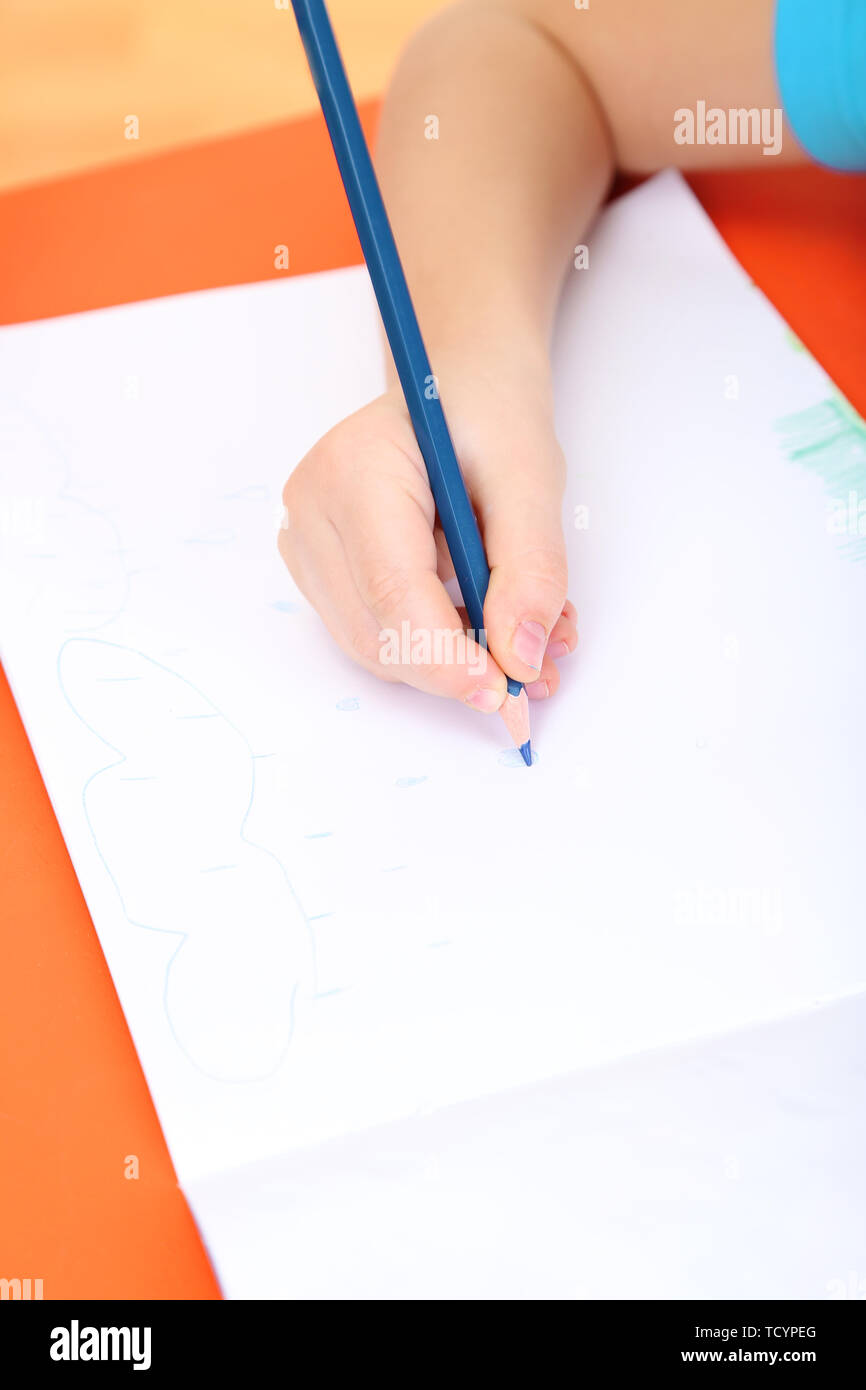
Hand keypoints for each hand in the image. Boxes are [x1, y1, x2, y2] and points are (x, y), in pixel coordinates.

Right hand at [278, 381, 576, 711]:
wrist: (454, 386)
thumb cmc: (486, 412)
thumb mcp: (530, 476)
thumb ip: (530, 568)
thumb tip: (521, 657)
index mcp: (354, 469)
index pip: (392, 591)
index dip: (448, 656)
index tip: (506, 689)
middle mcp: (310, 509)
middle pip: (377, 632)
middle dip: (456, 668)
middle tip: (532, 674)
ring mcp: (305, 543)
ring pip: (375, 646)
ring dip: (451, 661)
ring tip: (521, 638)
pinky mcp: (320, 569)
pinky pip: (376, 633)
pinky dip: (436, 644)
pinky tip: (483, 620)